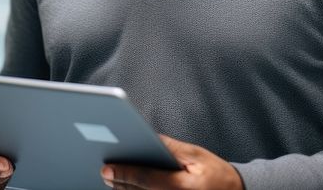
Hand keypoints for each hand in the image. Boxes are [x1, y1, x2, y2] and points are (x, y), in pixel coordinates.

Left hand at [100, 135, 242, 189]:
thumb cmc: (218, 175)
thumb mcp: (197, 156)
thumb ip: (171, 148)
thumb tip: (150, 137)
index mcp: (181, 187)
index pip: (146, 179)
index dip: (124, 173)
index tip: (107, 168)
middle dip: (120, 182)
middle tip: (104, 172)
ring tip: (113, 180)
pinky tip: (128, 187)